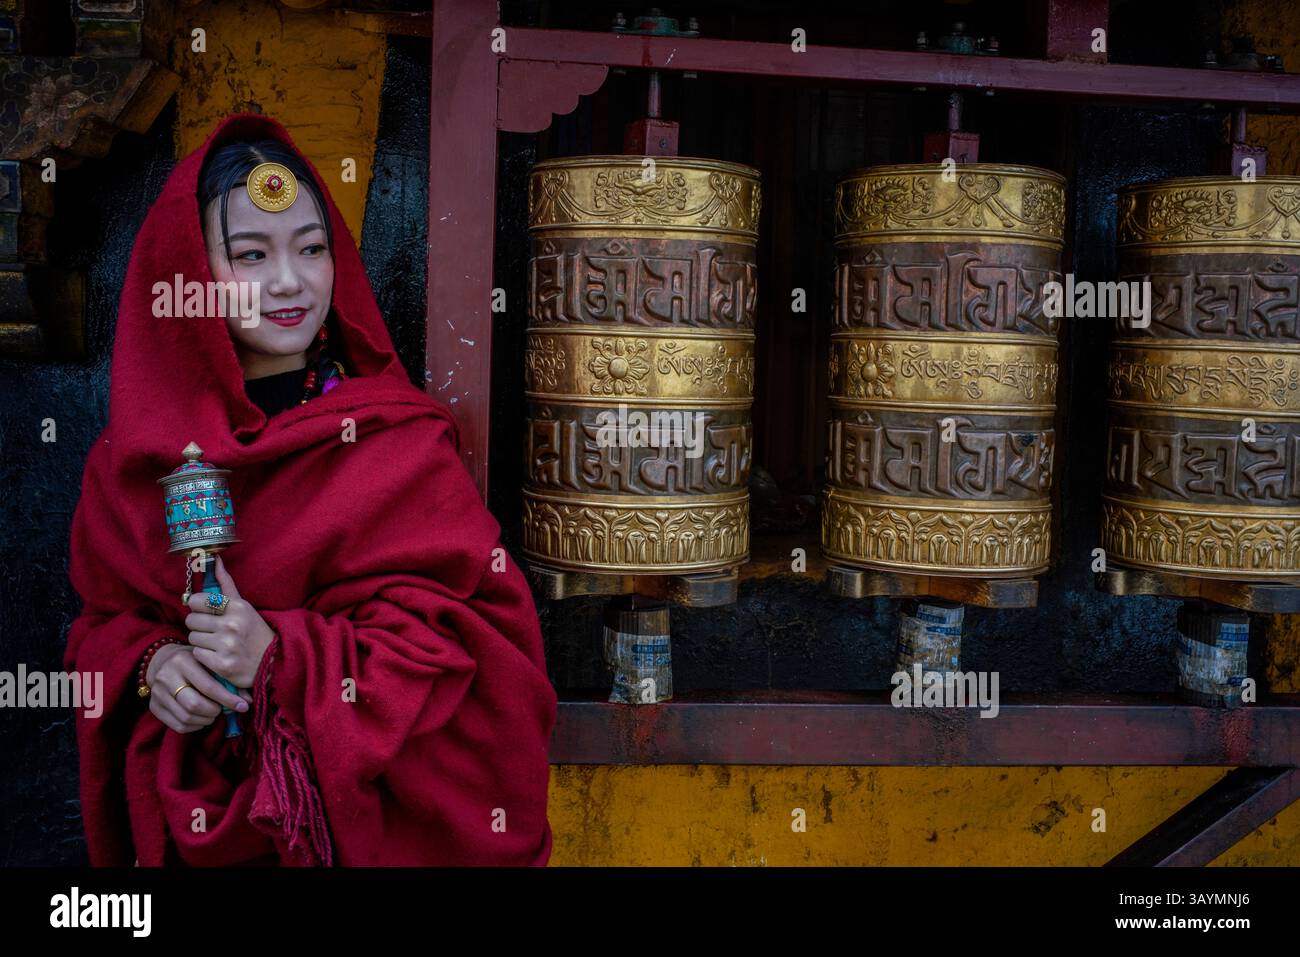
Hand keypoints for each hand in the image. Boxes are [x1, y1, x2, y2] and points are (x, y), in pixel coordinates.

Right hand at [146, 643, 249, 733]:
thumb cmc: (195, 662)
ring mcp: (157, 693)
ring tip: (213, 713)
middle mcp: (166, 676)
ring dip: (206, 720)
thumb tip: (248, 701)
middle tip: (221, 709)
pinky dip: (195, 726)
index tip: (242, 707)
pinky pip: (177, 725)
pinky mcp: (153, 707)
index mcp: (183, 661)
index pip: (208, 686)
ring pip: (186, 717)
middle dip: (214, 711)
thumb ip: (229, 680)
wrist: (162, 661)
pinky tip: (201, 719)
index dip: (228, 699)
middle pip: (194, 705)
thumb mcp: (210, 663)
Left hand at [184, 553, 275, 687]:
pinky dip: (204, 656)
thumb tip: (214, 559)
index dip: (198, 607)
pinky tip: (216, 655)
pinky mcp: (222, 665)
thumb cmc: (253, 631)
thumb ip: (226, 583)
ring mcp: (226, 646)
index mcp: (237, 607)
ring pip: (192, 638)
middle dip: (199, 625)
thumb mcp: (243, 605)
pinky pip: (197, 654)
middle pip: (191, 620)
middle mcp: (232, 625)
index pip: (197, 600)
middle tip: (211, 629)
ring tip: (215, 643)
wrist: (271, 661)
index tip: (206, 611)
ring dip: (201, 641)